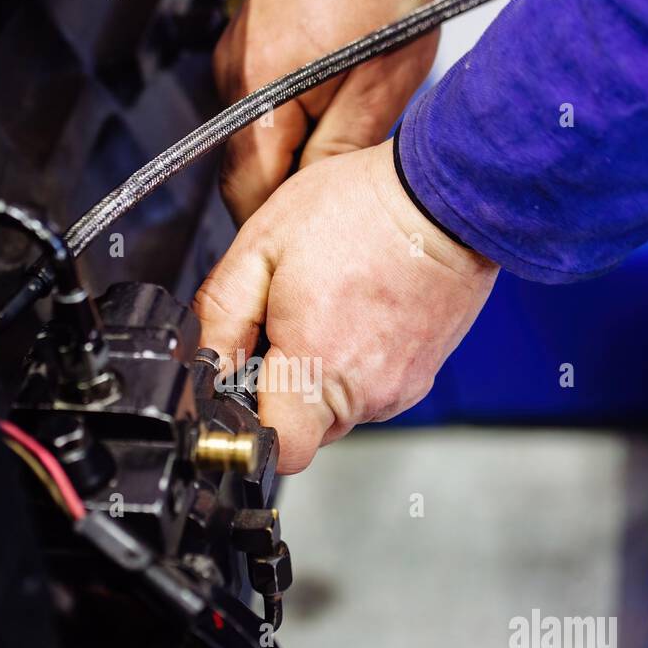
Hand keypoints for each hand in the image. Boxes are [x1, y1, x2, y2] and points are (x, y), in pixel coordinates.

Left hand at [194, 138, 498, 473]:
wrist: (443, 196)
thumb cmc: (359, 211)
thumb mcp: (262, 246)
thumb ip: (221, 316)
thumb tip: (205, 366)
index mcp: (318, 367)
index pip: (278, 451)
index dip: (251, 425)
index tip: (242, 388)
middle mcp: (364, 393)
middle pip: (303, 430)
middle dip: (280, 391)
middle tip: (283, 326)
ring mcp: (398, 389)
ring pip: (334, 411)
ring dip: (317, 376)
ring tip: (325, 312)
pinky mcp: (420, 378)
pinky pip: (368, 391)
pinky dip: (352, 365)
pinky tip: (354, 315)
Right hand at [215, 0, 437, 224]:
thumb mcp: (380, 86)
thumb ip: (340, 155)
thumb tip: (317, 210)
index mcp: (260, 96)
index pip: (247, 195)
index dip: (276, 228)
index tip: (308, 250)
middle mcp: (234, 80)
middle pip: (244, 174)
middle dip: (282, 200)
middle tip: (329, 213)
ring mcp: (235, 64)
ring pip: (254, 145)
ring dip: (289, 160)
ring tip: (337, 148)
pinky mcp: (247, 52)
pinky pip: (260, 112)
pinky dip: (290, 127)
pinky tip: (329, 109)